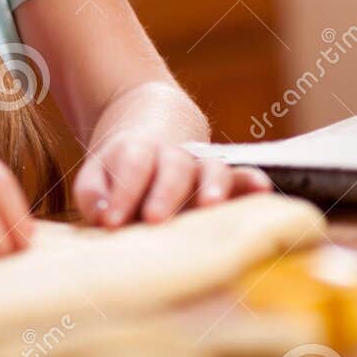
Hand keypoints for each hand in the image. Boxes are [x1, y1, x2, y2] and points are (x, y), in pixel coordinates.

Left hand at [74, 134, 273, 226]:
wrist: (150, 134)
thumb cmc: (118, 171)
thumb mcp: (95, 177)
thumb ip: (93, 195)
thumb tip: (103, 216)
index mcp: (136, 150)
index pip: (131, 166)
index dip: (122, 193)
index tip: (111, 222)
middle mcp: (173, 155)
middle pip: (173, 168)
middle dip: (164, 194)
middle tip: (154, 219)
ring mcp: (202, 166)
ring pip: (212, 169)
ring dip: (213, 186)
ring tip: (210, 205)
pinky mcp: (225, 180)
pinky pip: (242, 178)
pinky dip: (253, 182)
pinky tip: (263, 190)